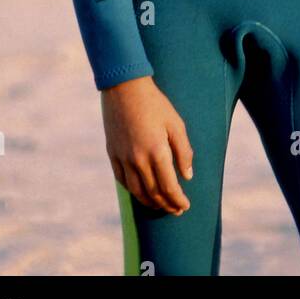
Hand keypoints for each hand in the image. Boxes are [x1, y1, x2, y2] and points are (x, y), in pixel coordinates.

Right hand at [102, 76, 193, 214]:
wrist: (124, 88)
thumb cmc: (155, 104)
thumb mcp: (176, 123)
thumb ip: (184, 151)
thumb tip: (187, 176)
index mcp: (157, 151)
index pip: (169, 187)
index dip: (178, 200)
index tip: (185, 205)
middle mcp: (138, 159)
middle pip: (153, 193)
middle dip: (166, 205)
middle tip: (176, 210)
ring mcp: (123, 158)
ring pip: (137, 191)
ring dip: (150, 202)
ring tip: (160, 206)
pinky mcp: (112, 154)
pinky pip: (123, 181)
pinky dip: (134, 191)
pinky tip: (141, 192)